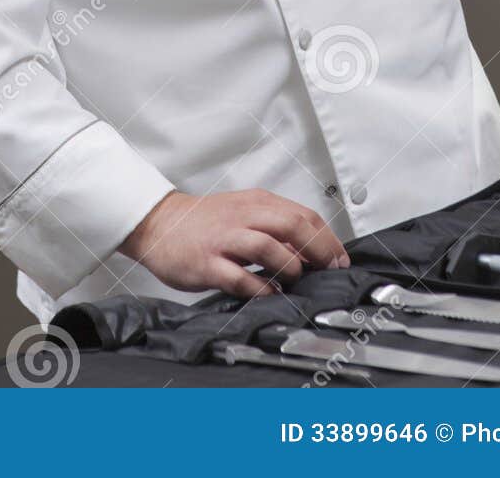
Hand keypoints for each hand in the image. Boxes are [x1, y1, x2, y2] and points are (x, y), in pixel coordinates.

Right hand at [117, 188, 350, 299]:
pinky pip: (240, 278)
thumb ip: (275, 227)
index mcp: (257, 203)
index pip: (303, 215)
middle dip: (319, 251)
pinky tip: (268, 295)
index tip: (339, 260)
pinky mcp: (208, 263)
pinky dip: (260, 289)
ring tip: (295, 280)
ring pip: (268, 247)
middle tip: (329, 271)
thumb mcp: (244, 213)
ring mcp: (225, 240)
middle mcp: (243, 217)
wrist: (160, 223)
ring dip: (290, 267)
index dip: (328, 240)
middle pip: (292, 225)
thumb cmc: (205, 222)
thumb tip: (311, 250)